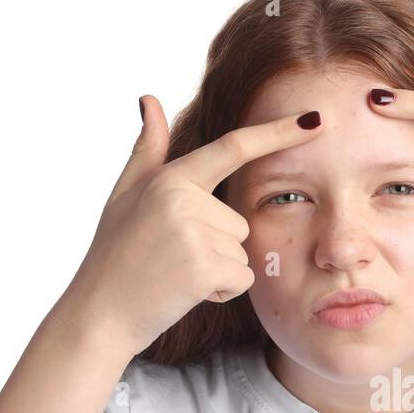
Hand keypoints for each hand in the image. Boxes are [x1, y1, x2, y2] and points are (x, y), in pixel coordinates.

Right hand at [58, 96, 323, 357]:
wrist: (99, 313)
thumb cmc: (114, 255)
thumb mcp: (126, 194)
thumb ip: (147, 149)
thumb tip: (150, 99)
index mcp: (171, 177)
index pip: (234, 148)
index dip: (277, 133)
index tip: (314, 120)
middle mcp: (184, 198)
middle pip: (239, 221)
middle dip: (217, 246)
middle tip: (172, 259)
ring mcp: (194, 232)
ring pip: (242, 250)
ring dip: (218, 269)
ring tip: (175, 274)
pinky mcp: (205, 266)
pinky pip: (242, 277)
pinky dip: (221, 290)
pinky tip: (185, 291)